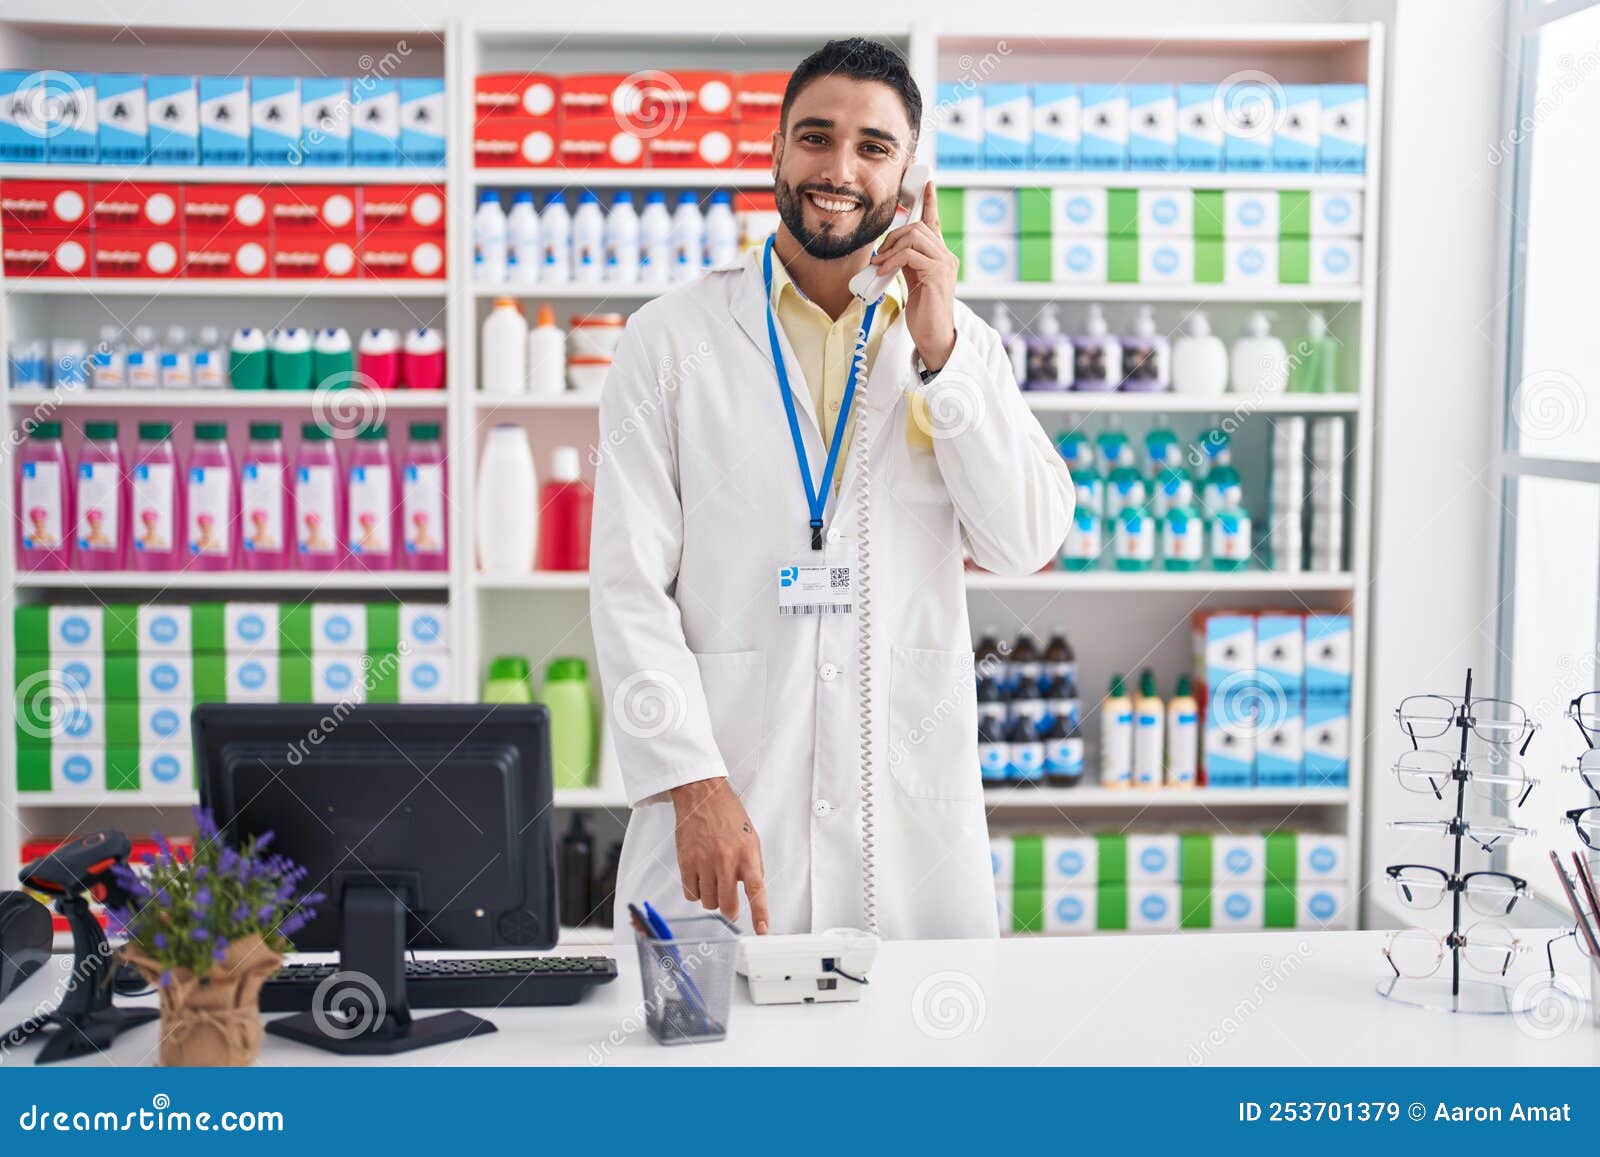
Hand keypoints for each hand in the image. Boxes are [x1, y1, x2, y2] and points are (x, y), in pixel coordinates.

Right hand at [669, 778, 769, 932]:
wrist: (702, 796)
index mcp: (746, 853)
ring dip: (711, 898)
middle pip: (727, 904)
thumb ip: (753, 865)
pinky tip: (699, 877)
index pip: (756, 889)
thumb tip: (752, 890)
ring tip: (713, 880)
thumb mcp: (752, 838)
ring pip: (707, 902)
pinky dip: (695, 891)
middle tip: (729, 906)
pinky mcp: (685, 861)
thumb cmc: (728, 815)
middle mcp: (725, 859)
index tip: (762, 929)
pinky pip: (690, 893)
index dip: (760, 913)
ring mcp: (703, 861)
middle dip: (729, 910)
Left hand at [869, 177, 956, 371]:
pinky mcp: (937, 275)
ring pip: (914, 237)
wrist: (933, 337)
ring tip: (881, 266)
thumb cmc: (923, 312)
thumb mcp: (911, 280)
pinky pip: (911, 255)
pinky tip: (885, 272)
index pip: (935, 222)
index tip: (927, 181)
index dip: (930, 201)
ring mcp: (944, 264)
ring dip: (891, 248)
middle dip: (893, 237)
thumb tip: (885, 252)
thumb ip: (904, 262)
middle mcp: (946, 256)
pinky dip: (893, 260)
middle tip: (880, 256)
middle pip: (918, 227)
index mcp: (939, 255)